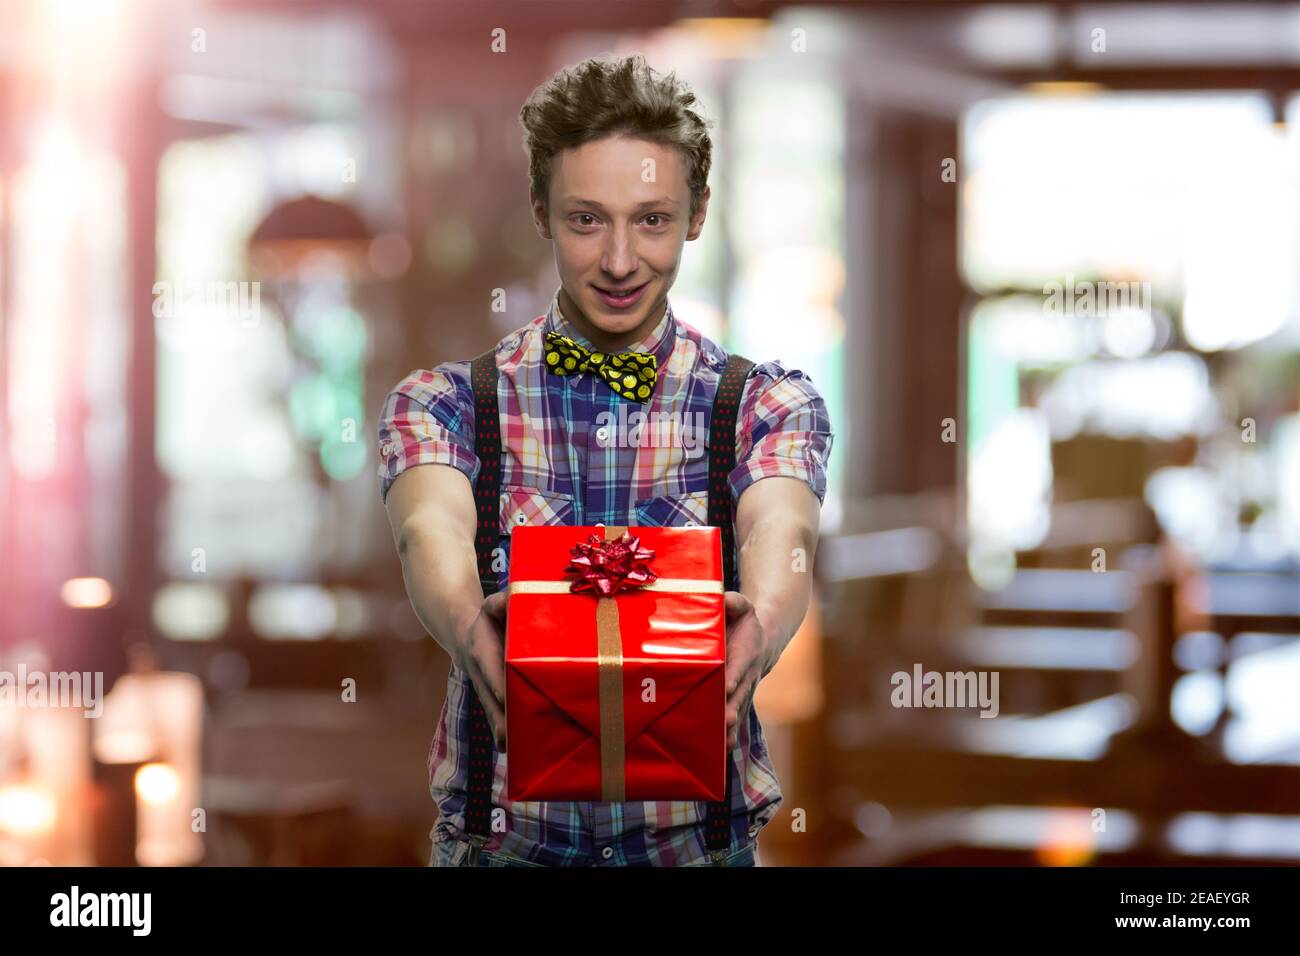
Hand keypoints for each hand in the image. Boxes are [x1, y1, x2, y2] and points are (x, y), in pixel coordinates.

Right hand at [452, 590, 508, 750]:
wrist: (460, 629)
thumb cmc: (486, 617)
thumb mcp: (491, 605)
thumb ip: (499, 602)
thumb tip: (508, 600)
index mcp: (481, 648)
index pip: (488, 665)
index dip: (495, 681)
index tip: (504, 697)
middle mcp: (479, 672)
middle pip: (489, 698)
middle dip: (500, 718)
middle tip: (511, 739)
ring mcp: (482, 686)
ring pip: (491, 711)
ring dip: (501, 731)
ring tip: (515, 753)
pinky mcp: (488, 696)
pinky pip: (495, 715)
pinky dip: (503, 732)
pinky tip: (514, 751)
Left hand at [722, 591, 772, 750]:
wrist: (764, 639)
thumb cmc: (746, 621)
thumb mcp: (742, 606)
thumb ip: (734, 602)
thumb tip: (723, 599)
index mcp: (747, 652)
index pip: (740, 664)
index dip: (734, 674)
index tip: (726, 685)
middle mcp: (748, 675)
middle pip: (741, 693)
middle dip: (733, 707)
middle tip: (726, 719)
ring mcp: (746, 689)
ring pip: (740, 709)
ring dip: (732, 726)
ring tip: (724, 743)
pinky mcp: (741, 698)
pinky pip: (737, 716)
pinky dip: (731, 734)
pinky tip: (723, 750)